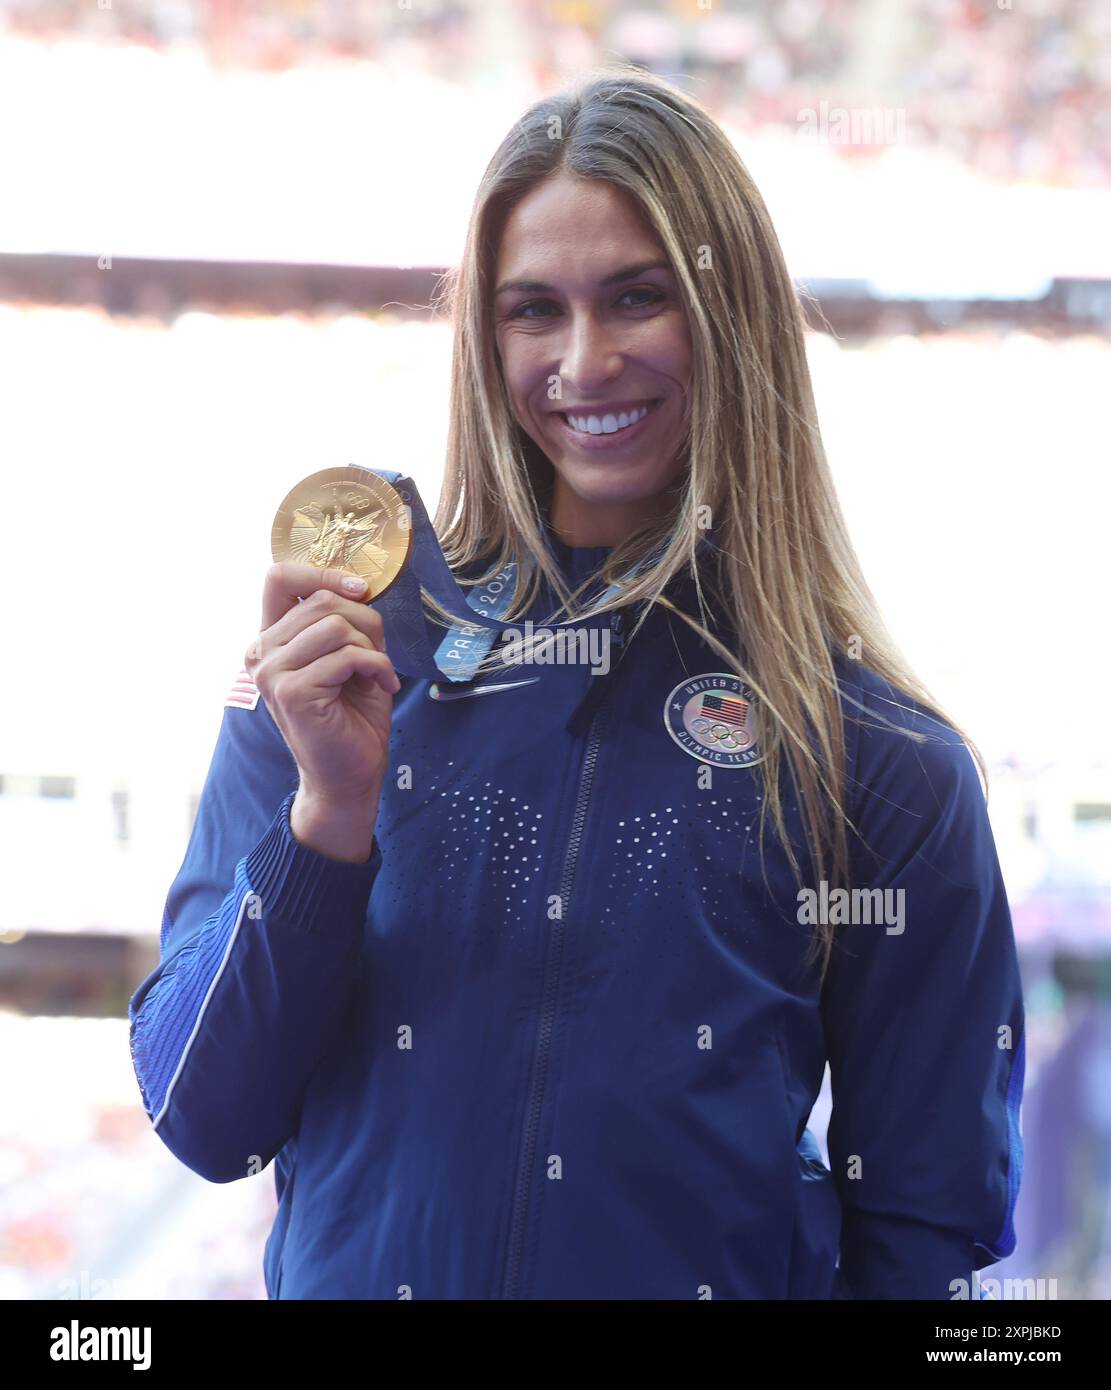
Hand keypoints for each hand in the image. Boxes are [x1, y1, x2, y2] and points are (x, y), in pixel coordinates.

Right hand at [247, 562, 399, 812]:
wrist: (349, 775)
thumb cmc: (351, 715)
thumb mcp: (348, 655)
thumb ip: (341, 621)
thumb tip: (359, 586)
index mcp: (270, 639)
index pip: (279, 577)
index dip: (323, 573)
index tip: (359, 590)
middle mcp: (260, 652)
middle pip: (321, 600)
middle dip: (364, 621)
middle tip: (377, 653)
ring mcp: (271, 673)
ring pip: (336, 625)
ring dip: (371, 648)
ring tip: (378, 675)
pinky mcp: (293, 691)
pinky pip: (348, 655)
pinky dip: (378, 667)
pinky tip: (383, 688)